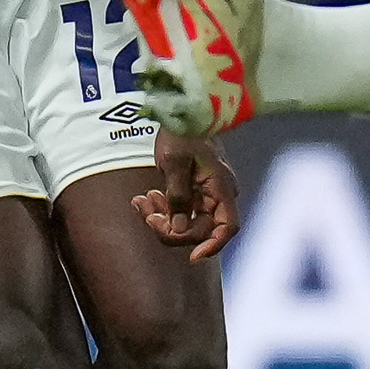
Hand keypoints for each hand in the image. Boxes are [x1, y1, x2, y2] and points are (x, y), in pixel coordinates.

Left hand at [138, 133, 242, 262]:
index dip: (213, 246)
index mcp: (221, 187)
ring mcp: (207, 194)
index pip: (228, 228)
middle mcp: (218, 195)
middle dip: (171, 228)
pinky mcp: (195, 191)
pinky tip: (145, 198)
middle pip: (200, 229)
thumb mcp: (174, 163)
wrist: (182, 111)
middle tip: (146, 215)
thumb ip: (178, 197)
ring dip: (162, 218)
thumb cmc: (182, 131)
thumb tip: (179, 228)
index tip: (193, 257)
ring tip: (141, 201)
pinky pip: (180, 210)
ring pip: (187, 222)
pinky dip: (162, 209)